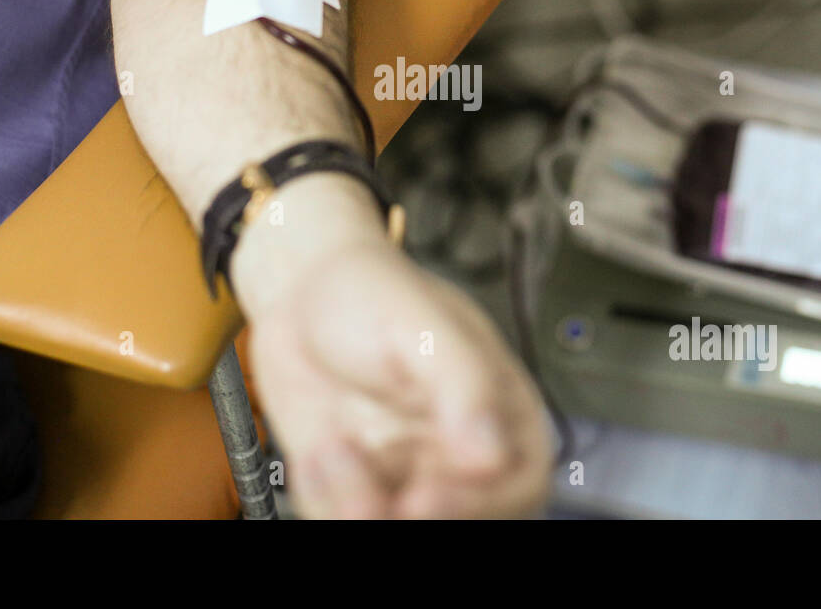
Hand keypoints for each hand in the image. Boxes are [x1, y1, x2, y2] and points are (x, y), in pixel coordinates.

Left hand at [246, 240, 553, 518]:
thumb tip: (492, 457)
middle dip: (402, 514)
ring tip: (328, 448)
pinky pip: (341, 519)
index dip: (476, 504)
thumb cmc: (373, 295)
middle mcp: (460, 455)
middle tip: (364, 497)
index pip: (520, 484)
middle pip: (459, 520)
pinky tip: (318, 449)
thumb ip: (465, 385)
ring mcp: (409, 476)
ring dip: (348, 502)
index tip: (419, 498)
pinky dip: (320, 494)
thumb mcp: (424, 326)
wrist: (300, 296)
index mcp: (503, 414)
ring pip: (391, 526)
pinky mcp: (360, 487)